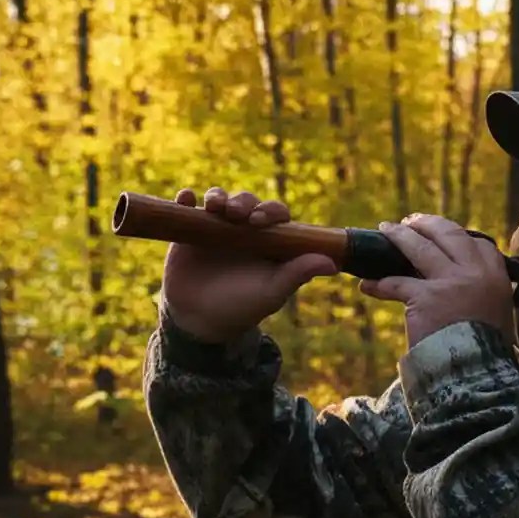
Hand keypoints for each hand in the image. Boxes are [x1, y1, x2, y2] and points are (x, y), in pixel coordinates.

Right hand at [162, 187, 337, 342]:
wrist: (200, 321)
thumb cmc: (242, 307)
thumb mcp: (272, 292)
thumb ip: (298, 274)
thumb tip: (332, 263)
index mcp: (269, 239)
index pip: (275, 214)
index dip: (270, 211)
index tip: (261, 220)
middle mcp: (243, 228)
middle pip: (247, 201)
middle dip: (244, 202)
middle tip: (237, 214)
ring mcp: (216, 227)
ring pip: (219, 200)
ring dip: (218, 196)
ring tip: (214, 207)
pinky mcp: (189, 229)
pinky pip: (187, 208)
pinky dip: (186, 200)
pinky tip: (186, 198)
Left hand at [359, 214, 513, 347]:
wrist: (475, 372)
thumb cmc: (486, 351)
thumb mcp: (497, 315)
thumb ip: (486, 295)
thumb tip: (470, 290)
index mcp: (496, 276)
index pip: (478, 244)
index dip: (457, 235)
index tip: (442, 233)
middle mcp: (475, 273)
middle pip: (447, 234)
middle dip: (426, 223)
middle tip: (410, 221)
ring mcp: (449, 282)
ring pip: (419, 247)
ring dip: (399, 235)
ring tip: (385, 229)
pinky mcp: (424, 298)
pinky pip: (396, 283)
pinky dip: (378, 284)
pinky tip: (367, 285)